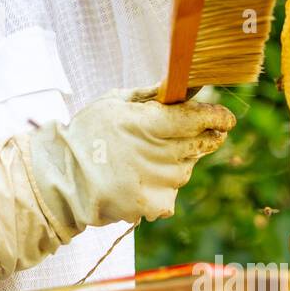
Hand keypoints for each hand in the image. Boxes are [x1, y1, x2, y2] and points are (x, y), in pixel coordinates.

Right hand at [28, 86, 235, 229]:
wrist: (63, 179)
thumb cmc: (88, 134)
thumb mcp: (113, 102)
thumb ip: (151, 95)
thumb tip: (182, 86)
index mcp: (150, 123)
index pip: (199, 119)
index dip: (218, 117)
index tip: (226, 119)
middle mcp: (161, 153)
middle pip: (202, 144)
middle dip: (201, 137)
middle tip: (185, 135)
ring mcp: (160, 182)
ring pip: (186, 168)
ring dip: (175, 162)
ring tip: (142, 160)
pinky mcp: (155, 205)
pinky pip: (171, 192)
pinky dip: (161, 186)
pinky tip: (136, 180)